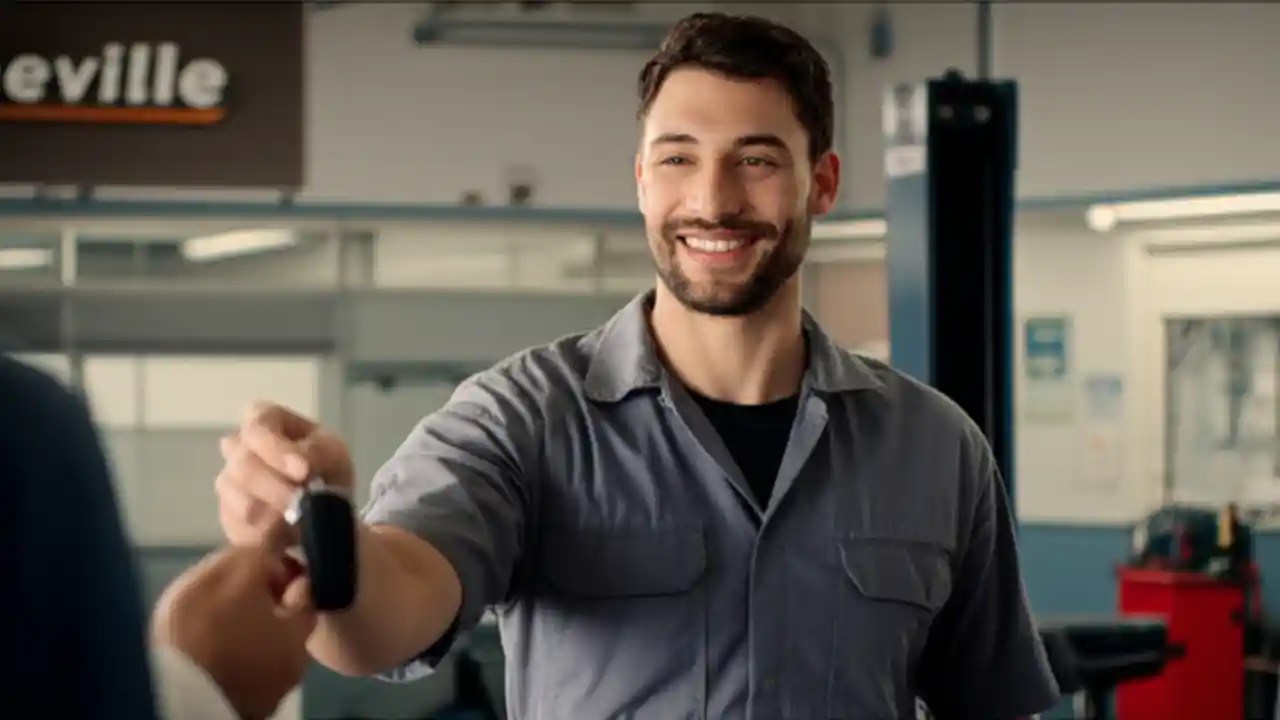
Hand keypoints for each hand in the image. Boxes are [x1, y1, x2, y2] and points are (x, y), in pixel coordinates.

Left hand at [151, 528, 316, 719]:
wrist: (182, 708)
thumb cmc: (247, 672)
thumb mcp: (295, 645)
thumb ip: (307, 605)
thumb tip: (306, 584)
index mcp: (243, 568)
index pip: (274, 533)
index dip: (295, 540)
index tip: (306, 560)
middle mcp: (207, 570)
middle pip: (244, 556)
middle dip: (265, 572)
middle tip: (283, 600)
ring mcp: (178, 591)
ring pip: (219, 576)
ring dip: (238, 588)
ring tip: (252, 620)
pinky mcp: (160, 614)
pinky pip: (198, 596)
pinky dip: (214, 605)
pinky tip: (223, 630)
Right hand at [216, 402, 355, 546]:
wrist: (324, 507)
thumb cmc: (326, 468)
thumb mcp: (333, 453)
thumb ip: (316, 453)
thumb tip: (299, 466)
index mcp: (263, 420)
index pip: (257, 427)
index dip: (276, 449)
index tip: (303, 471)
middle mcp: (237, 447)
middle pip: (243, 465)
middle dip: (276, 488)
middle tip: (301, 502)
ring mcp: (228, 481)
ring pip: (237, 499)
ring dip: (272, 513)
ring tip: (298, 518)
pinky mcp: (228, 515)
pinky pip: (238, 526)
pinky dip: (265, 533)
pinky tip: (285, 533)